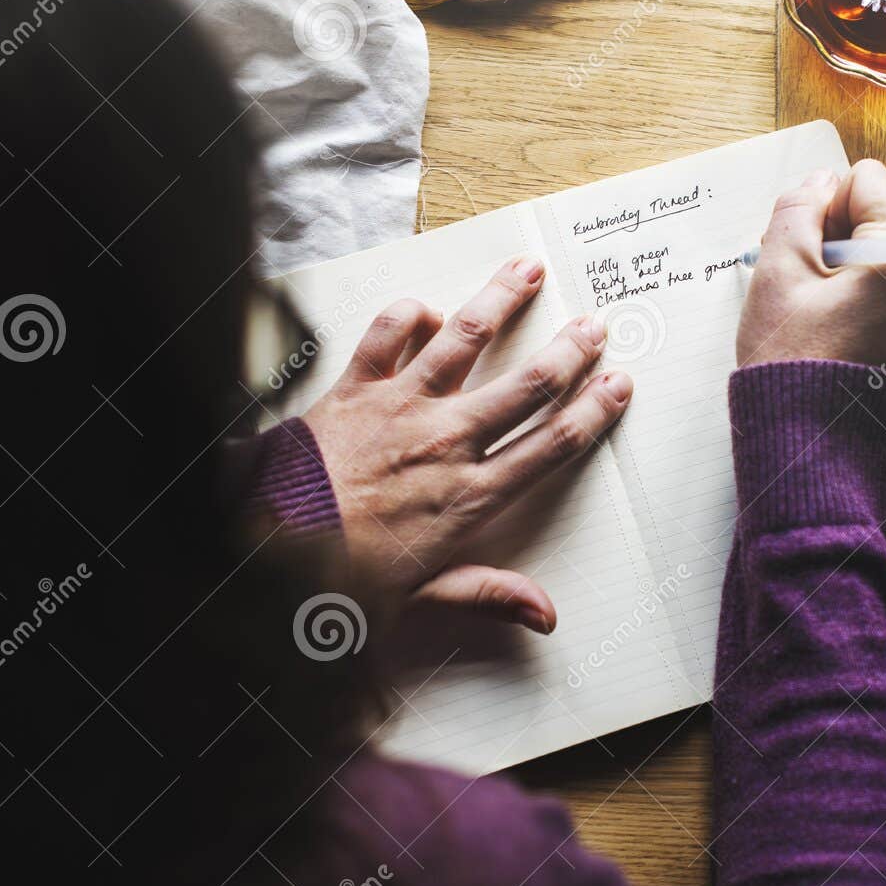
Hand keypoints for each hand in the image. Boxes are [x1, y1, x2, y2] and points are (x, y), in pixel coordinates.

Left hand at [303, 258, 633, 632]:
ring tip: (527, 269)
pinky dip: (409, 315)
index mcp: (469, 496)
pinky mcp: (355, 387)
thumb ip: (485, 594)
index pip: (550, 444)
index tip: (619, 384)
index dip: (593, 412)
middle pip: (525, 385)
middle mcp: (445, 442)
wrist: (267, 546)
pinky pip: (388, 335)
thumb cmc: (338, 579)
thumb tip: (545, 616)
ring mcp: (401, 407)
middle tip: (595, 322)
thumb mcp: (418, 599)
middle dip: (568, 350)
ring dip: (501, 301)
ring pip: (465, 340)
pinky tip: (426, 308)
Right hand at [735, 160, 885, 367]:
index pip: (865, 180)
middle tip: (809, 280)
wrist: (808, 429)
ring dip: (842, 256)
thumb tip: (820, 182)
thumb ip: (798, 208)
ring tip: (818, 299)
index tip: (808, 253)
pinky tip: (832, 309)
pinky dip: (856, 278)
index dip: (824, 208)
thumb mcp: (779, 269)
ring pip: (880, 238)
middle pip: (879, 208)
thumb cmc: (791, 359)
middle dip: (836, 232)